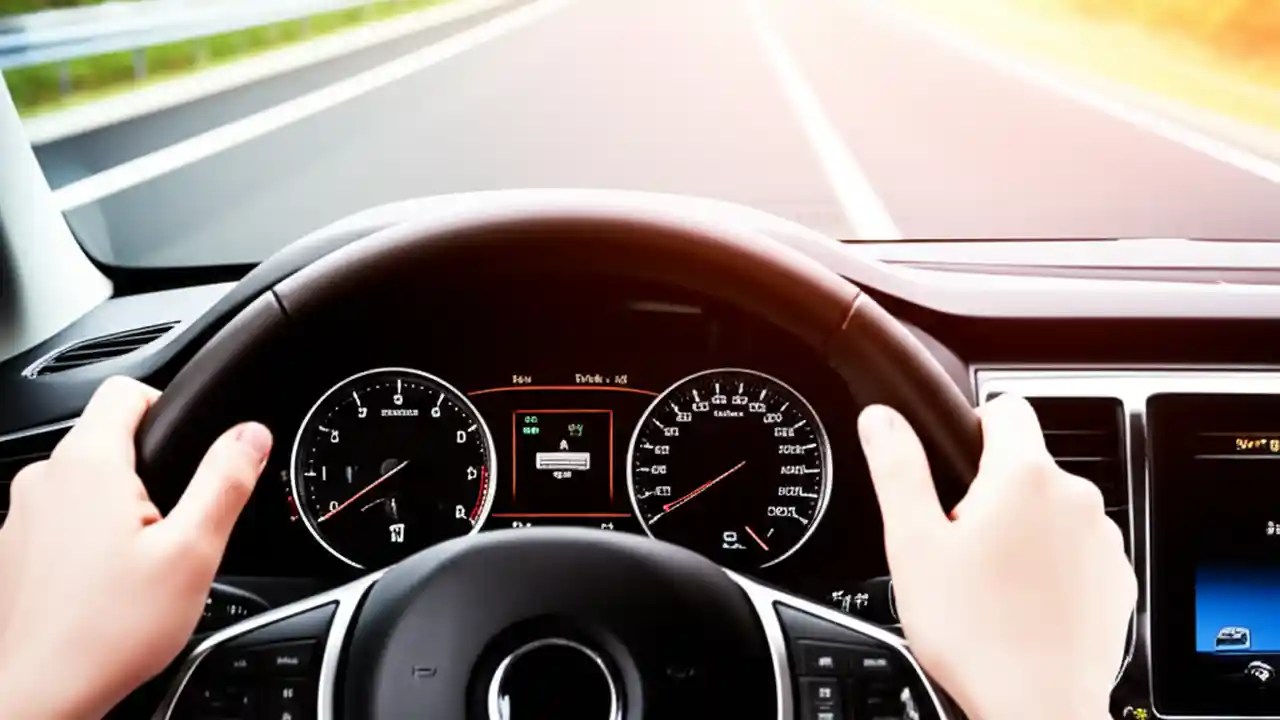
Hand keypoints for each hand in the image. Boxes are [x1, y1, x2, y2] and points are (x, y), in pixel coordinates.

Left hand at [0, 377, 272, 718]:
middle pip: (108, 437)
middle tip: (176, 527)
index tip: (190, 446)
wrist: (37, 698)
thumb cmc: (108, 632)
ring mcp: (21, 515)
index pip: (126, 390)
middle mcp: (45, 479)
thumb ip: (224, 482)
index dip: (167, 405)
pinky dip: (91, 537)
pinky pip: (62, 519)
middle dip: (150, 469)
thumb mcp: (193, 552)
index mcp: (88, 465)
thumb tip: (252, 434)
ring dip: (119, 507)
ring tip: (144, 562)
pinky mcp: (14, 549)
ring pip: (86, 482)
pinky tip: (111, 584)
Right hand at [857, 396, 1134, 719]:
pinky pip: (1077, 552)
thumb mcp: (912, 544)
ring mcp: (1104, 540)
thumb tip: (882, 419)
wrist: (1037, 708)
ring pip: (1052, 511)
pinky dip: (1051, 567)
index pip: (1005, 408)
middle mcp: (1075, 498)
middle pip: (1025, 466)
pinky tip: (1021, 604)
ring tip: (988, 582)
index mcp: (1023, 477)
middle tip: (958, 546)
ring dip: (1023, 530)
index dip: (973, 427)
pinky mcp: (1117, 579)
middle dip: (990, 494)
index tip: (955, 466)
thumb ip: (897, 469)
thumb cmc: (975, 634)